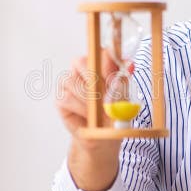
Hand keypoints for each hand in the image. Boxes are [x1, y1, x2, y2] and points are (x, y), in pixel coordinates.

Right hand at [57, 49, 122, 190]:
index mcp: (100, 63)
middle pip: (82, 62)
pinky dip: (81, 108)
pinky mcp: (60, 97)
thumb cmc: (114, 114)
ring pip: (73, 81)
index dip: (107, 62)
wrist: (103, 138)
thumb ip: (123, 81)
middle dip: (95, 80)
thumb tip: (129, 64)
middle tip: (105, 96)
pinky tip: (89, 115)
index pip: (101, 52)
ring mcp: (69, 81)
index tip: (115, 75)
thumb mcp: (123, 98)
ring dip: (89, 99)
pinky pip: (67, 97)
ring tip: (100, 111)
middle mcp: (82, 68)